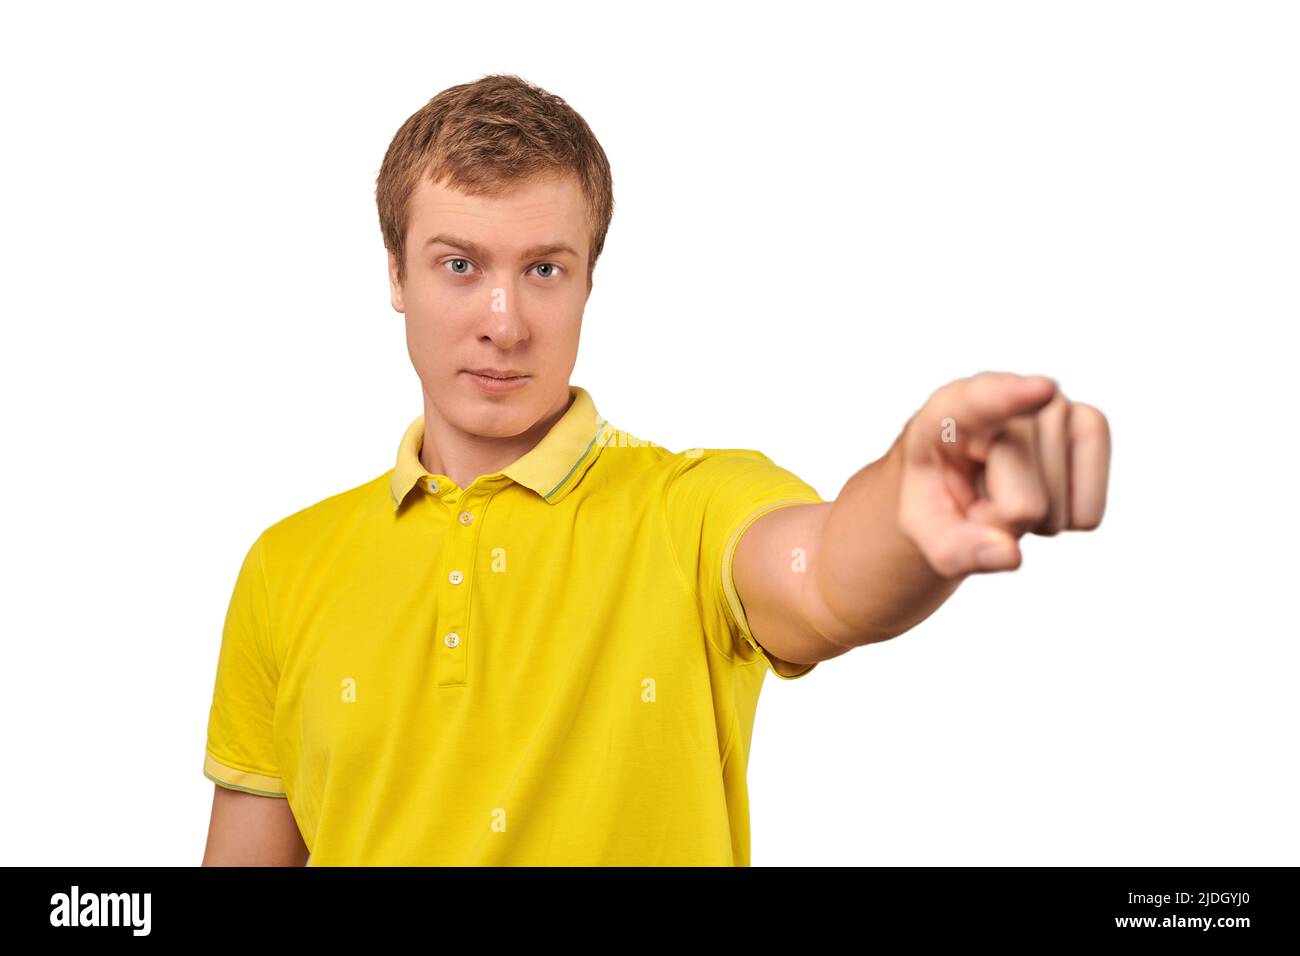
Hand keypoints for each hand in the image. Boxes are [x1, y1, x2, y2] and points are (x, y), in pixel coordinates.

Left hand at [896, 371, 1110, 577]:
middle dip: (1002, 524)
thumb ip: (954, 549)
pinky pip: (1088, 514)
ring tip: (1007, 489)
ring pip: (1058, 511)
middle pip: (1025, 503)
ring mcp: (1054, 405)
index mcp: (949, 412)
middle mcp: (1007, 393)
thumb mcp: (927, 529)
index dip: (1011, 398)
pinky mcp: (1091, 423)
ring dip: (1033, 523)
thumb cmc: (941, 494)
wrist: (963, 474)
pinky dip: (1066, 521)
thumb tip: (1011, 555)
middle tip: (980, 499)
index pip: (982, 402)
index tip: (1043, 391)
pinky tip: (1043, 491)